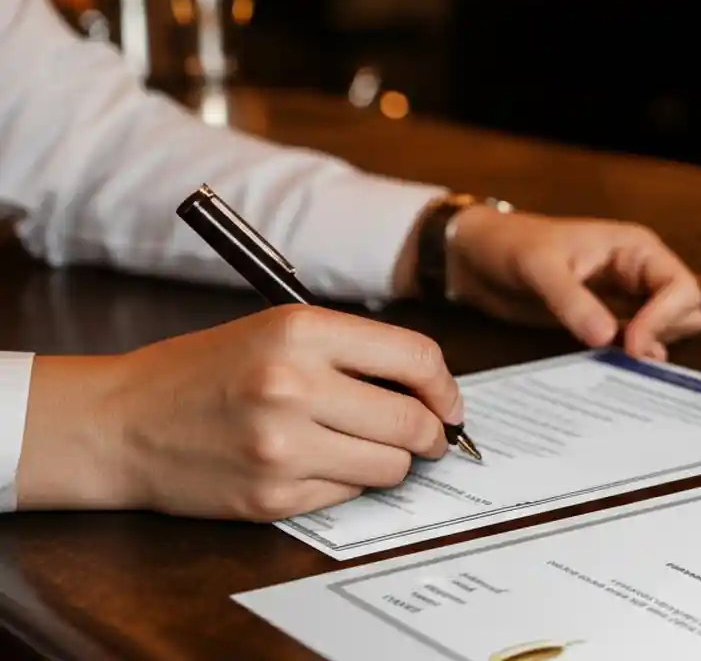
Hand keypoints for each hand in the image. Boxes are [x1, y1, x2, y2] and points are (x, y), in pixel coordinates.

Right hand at [16, 306, 462, 519]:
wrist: (122, 423)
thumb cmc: (203, 372)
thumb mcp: (278, 330)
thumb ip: (355, 352)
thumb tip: (430, 390)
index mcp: (301, 332)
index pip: (415, 358)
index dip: (446, 386)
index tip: (451, 404)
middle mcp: (294, 386)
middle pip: (412, 422)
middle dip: (432, 434)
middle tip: (429, 436)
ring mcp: (283, 447)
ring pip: (390, 466)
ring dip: (392, 461)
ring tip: (364, 447)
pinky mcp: (273, 496)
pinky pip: (348, 494)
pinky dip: (347, 483)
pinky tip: (316, 464)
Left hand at [442, 208, 700, 360]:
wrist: (478, 257)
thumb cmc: (510, 246)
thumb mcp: (540, 269)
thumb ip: (573, 302)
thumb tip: (608, 338)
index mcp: (635, 249)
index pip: (682, 287)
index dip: (665, 318)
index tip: (631, 344)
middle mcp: (639, 272)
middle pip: (687, 310)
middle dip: (664, 333)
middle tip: (626, 352)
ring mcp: (626, 297)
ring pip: (670, 328)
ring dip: (652, 346)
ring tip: (620, 357)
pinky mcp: (607, 319)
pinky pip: (639, 340)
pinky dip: (634, 355)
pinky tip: (611, 362)